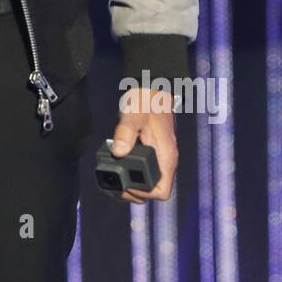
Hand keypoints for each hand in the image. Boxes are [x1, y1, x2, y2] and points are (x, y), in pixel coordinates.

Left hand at [110, 86, 177, 202]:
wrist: (153, 88)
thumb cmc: (146, 101)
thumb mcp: (133, 115)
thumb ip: (125, 133)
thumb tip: (118, 152)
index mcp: (165, 156)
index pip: (162, 192)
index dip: (144, 194)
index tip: (127, 185)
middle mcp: (165, 160)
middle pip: (154, 191)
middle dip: (135, 193)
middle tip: (117, 185)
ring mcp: (160, 157)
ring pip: (150, 183)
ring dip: (134, 185)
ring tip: (116, 180)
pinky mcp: (154, 152)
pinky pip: (146, 171)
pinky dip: (133, 174)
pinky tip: (119, 167)